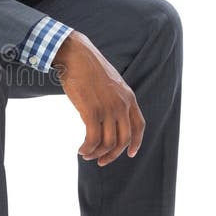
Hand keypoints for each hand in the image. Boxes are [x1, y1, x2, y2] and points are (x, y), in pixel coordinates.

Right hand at [52, 31, 144, 166]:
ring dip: (96, 154)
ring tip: (86, 154)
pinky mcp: (92, 111)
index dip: (136, 143)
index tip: (130, 153)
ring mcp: (108, 109)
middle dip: (112, 155)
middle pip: (124, 140)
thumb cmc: (88, 67)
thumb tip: (107, 116)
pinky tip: (80, 149)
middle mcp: (121, 105)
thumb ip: (114, 98)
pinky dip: (87, 149)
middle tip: (100, 161)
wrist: (75, 54)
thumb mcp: (110, 82)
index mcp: (128, 97)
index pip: (139, 126)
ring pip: (108, 143)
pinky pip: (93, 139)